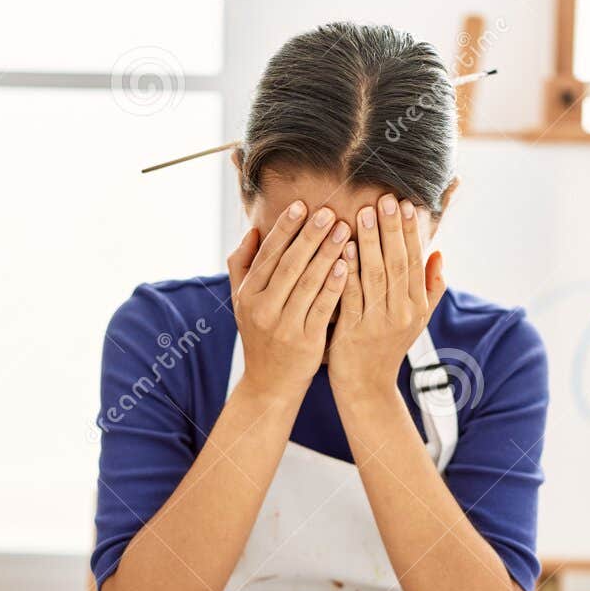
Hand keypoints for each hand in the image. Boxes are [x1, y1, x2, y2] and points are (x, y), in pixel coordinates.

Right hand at [226, 200, 350, 403]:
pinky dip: (334, 284)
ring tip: (344, 229)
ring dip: (326, 254)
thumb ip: (243, 266)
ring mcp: (284, 327)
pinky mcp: (305, 342)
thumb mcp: (242, 303)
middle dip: (309, 236)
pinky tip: (347, 263)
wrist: (270, 384)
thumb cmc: (261, 336)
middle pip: (288, 265)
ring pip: (307, 283)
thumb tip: (253, 231)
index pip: (268, 255)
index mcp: (247, 295)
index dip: (285, 229)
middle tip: (328, 211)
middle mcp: (262, 309)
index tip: (302, 205)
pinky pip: (322, 307)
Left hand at [327, 193, 446, 402]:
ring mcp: (378, 324)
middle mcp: (402, 314)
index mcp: (417, 307)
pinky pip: (350, 296)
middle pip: (397, 264)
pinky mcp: (353, 332)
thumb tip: (438, 253)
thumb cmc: (387, 347)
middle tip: (384, 199)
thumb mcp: (416, 320)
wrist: (366, 388)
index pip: (415, 262)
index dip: (411, 232)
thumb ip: (431, 287)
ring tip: (362, 214)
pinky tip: (341, 248)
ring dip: (368, 243)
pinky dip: (347, 271)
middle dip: (391, 230)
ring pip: (375, 276)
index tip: (405, 204)